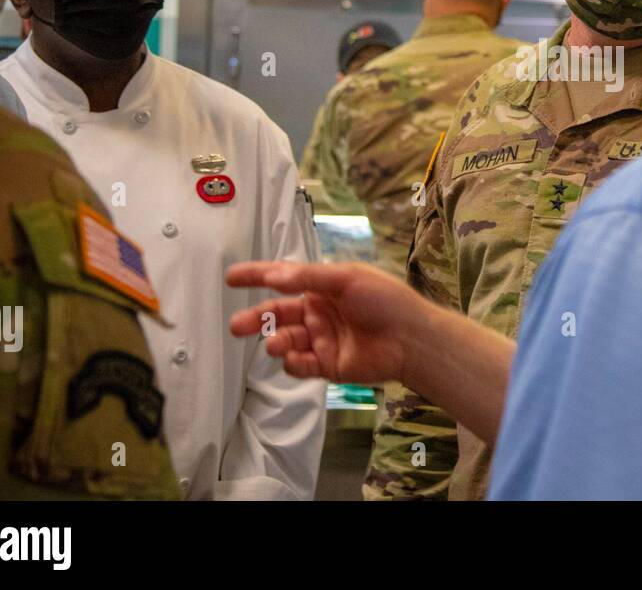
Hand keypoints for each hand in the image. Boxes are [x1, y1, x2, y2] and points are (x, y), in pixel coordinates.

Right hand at [226, 261, 428, 384]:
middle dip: (255, 318)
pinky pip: (299, 365)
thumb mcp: (348, 278)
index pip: (283, 279)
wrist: (411, 339)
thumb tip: (273, 276)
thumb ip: (309, 277)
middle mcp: (318, 312)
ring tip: (276, 344)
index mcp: (323, 287)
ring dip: (275, 342)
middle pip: (277, 314)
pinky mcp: (327, 365)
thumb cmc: (385, 300)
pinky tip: (295, 359)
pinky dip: (292, 363)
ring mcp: (321, 339)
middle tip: (237, 326)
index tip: (230, 277)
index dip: (257, 276)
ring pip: (285, 340)